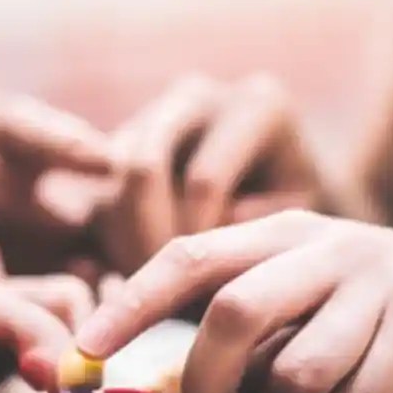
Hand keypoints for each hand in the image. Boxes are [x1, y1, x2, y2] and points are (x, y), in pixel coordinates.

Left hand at [74, 211, 392, 392]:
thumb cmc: (391, 302)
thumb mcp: (317, 291)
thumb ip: (248, 327)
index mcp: (294, 233)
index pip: (190, 259)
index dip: (127, 307)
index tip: (79, 359)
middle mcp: (342, 249)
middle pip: (238, 318)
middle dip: (212, 382)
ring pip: (312, 387)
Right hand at [96, 74, 322, 273]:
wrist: (279, 207)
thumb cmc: (298, 226)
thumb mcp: (295, 231)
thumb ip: (251, 230)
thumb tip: (192, 239)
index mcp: (258, 106)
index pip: (204, 181)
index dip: (200, 246)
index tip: (210, 294)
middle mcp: (198, 95)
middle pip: (142, 168)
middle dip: (146, 241)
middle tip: (163, 296)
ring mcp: (151, 114)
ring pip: (110, 184)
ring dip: (123, 246)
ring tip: (155, 291)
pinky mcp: (118, 145)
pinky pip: (94, 199)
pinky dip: (109, 245)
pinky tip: (140, 277)